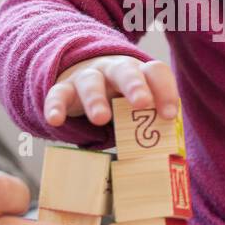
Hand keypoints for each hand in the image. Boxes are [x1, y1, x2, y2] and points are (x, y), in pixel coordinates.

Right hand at [44, 54, 178, 126]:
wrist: (86, 79)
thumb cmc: (120, 100)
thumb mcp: (136, 108)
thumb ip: (150, 123)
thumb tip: (167, 154)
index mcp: (138, 73)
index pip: (155, 73)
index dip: (165, 91)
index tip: (169, 116)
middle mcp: (114, 71)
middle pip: (125, 71)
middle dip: (134, 86)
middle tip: (142, 104)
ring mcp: (87, 77)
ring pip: (91, 81)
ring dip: (96, 99)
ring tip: (100, 119)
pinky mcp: (64, 88)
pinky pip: (58, 94)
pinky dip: (55, 106)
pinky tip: (55, 120)